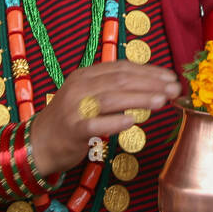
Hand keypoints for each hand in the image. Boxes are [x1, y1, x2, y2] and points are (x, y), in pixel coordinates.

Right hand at [29, 62, 180, 174]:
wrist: (38, 143)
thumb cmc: (70, 121)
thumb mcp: (88, 97)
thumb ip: (113, 90)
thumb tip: (151, 88)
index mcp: (85, 75)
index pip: (121, 68)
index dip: (148, 71)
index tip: (170, 76)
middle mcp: (79, 88)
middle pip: (120, 81)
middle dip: (150, 83)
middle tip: (174, 89)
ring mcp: (74, 108)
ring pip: (111, 99)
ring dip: (139, 99)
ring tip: (162, 101)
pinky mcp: (72, 130)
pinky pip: (95, 124)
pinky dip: (115, 122)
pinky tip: (133, 121)